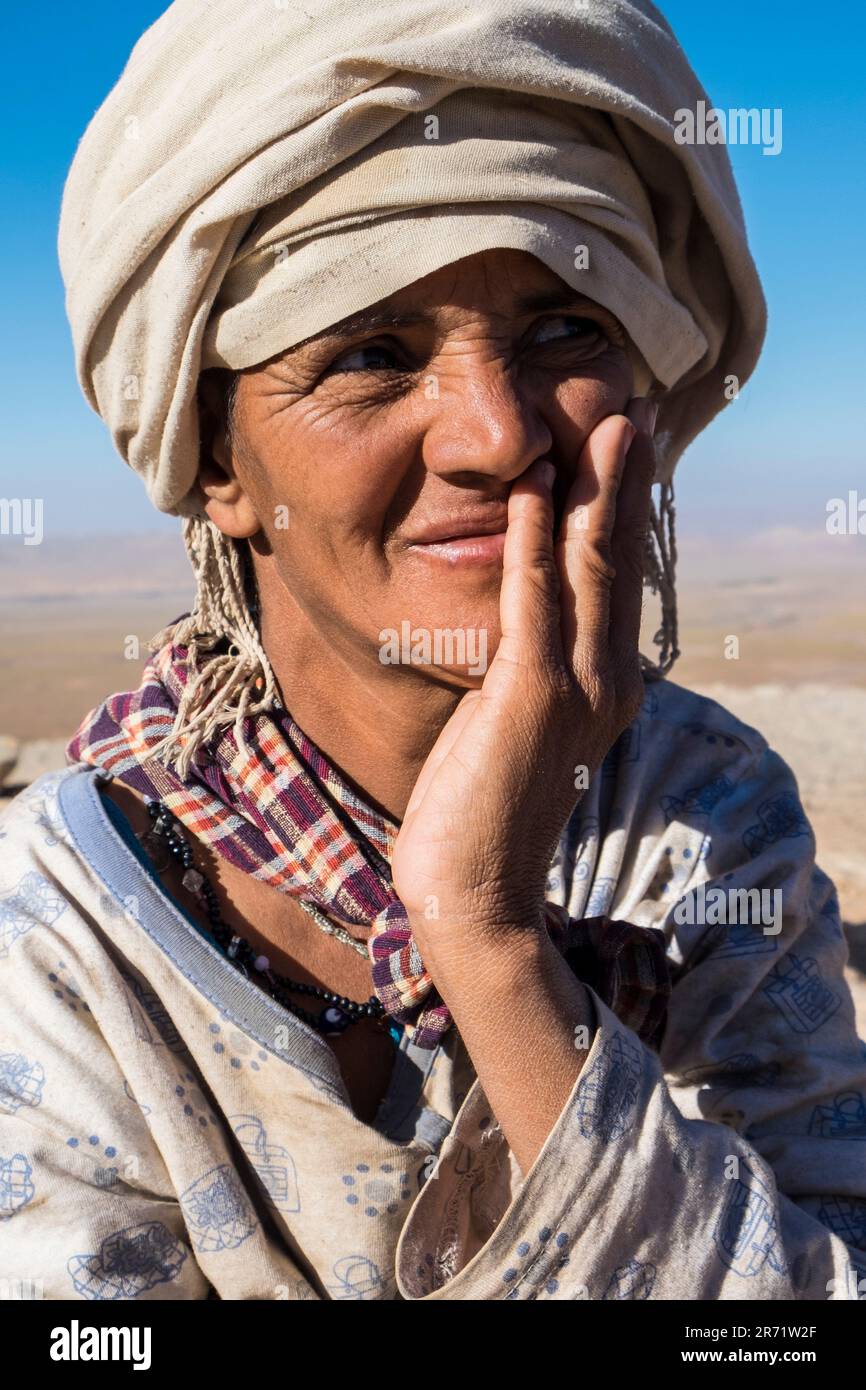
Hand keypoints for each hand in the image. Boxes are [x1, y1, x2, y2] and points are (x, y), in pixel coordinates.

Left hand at [390, 397, 656, 972]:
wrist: (474, 892)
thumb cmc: (481, 812)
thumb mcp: (511, 728)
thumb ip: (525, 673)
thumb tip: (518, 627)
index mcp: (603, 686)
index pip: (616, 582)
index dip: (624, 512)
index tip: (626, 452)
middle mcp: (605, 681)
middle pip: (618, 562)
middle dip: (627, 482)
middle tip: (634, 411)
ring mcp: (575, 689)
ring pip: (590, 569)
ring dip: (598, 490)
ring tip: (608, 423)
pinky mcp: (530, 697)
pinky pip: (532, 600)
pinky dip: (534, 537)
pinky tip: (536, 486)